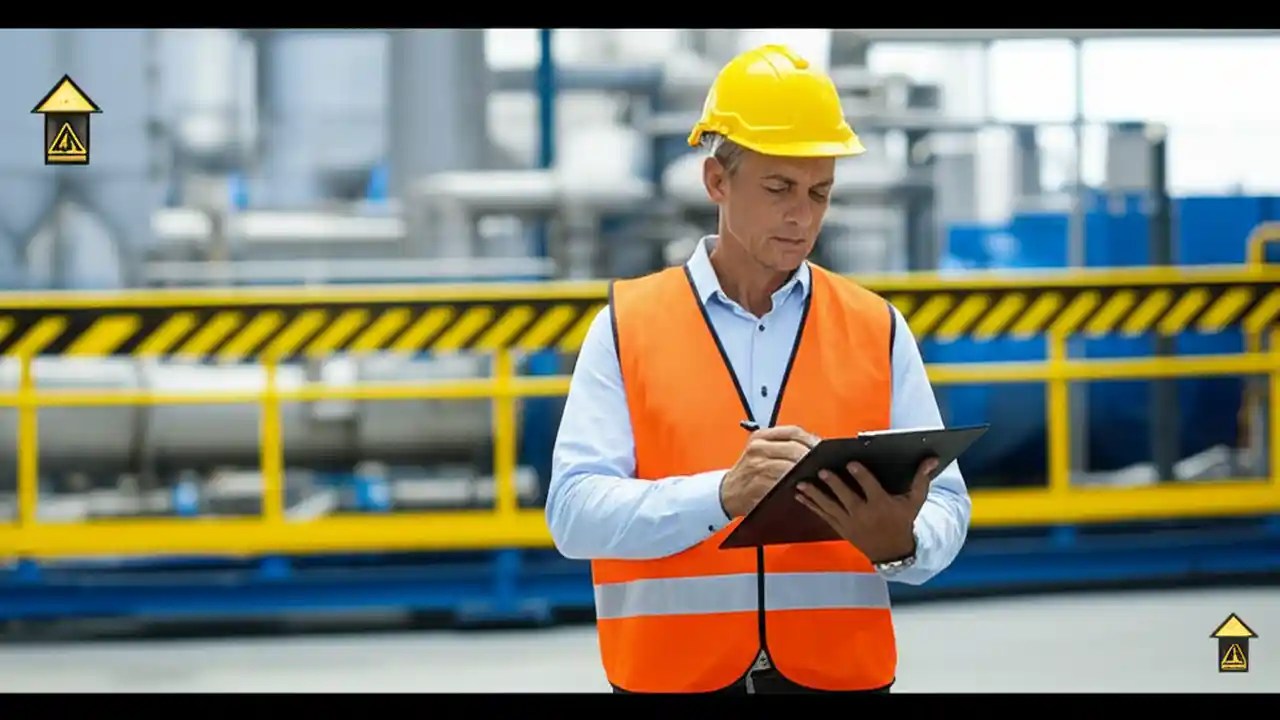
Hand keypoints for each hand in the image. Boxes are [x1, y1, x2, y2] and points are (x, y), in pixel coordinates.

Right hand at [720, 425, 820, 517]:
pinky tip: (804, 488)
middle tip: (824, 465)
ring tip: (817, 476)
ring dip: (806, 472)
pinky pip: (783, 483)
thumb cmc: (750, 473)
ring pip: (790, 465)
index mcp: (761, 436)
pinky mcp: (758, 484)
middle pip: (794, 447)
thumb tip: (816, 448)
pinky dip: (795, 485)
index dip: (812, 439)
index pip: (793, 431)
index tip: (824, 448)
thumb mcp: (761, 452)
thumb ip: (784, 446)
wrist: (728, 492)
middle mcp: (757, 447)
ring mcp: (757, 465)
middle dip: (812, 457)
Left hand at [794, 457, 938, 562]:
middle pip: (847, 498)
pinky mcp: (841, 528)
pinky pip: (824, 515)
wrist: (893, 552)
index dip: (861, 476)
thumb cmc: (903, 521)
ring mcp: (851, 523)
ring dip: (815, 495)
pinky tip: (799, 495)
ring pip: (830, 507)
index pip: (871, 488)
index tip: (851, 463)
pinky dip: (811, 505)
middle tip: (822, 471)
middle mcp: (865, 515)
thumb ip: (921, 479)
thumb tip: (932, 458)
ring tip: (801, 483)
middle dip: (834, 485)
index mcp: (882, 505)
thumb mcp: (914, 502)